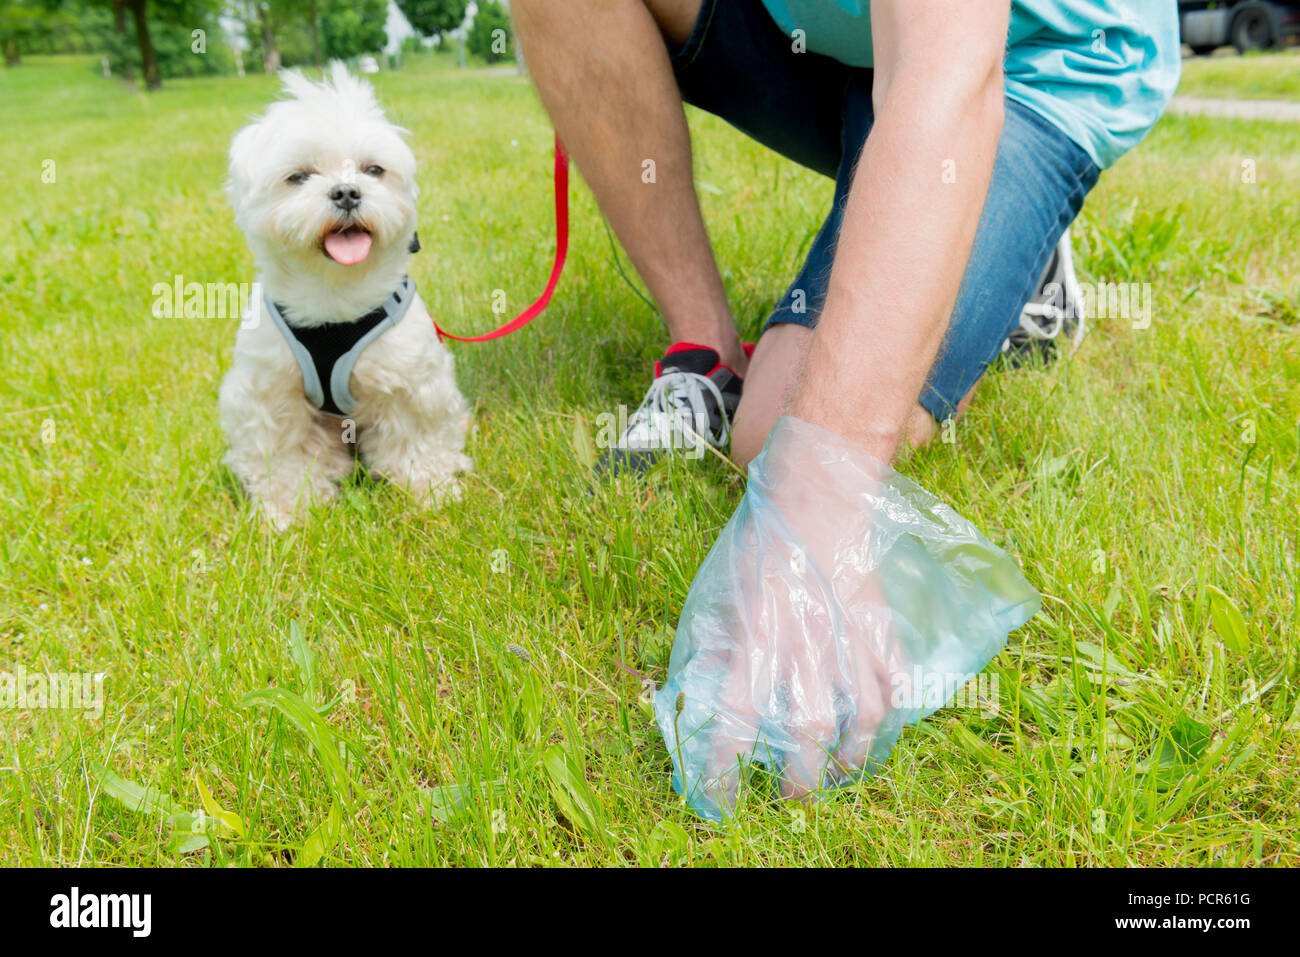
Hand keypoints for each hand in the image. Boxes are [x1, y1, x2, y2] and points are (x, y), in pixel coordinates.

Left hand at [655, 416, 1039, 820]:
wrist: (813, 496)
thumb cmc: (757, 545)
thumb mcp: (719, 594)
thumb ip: (713, 648)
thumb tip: (696, 700)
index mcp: (755, 634)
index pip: (737, 718)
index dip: (725, 768)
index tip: (720, 798)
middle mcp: (805, 641)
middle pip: (810, 729)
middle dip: (802, 778)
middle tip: (792, 796)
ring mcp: (850, 634)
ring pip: (864, 716)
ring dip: (853, 757)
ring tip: (840, 773)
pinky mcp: (880, 624)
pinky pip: (897, 681)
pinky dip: (892, 716)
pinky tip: (877, 731)